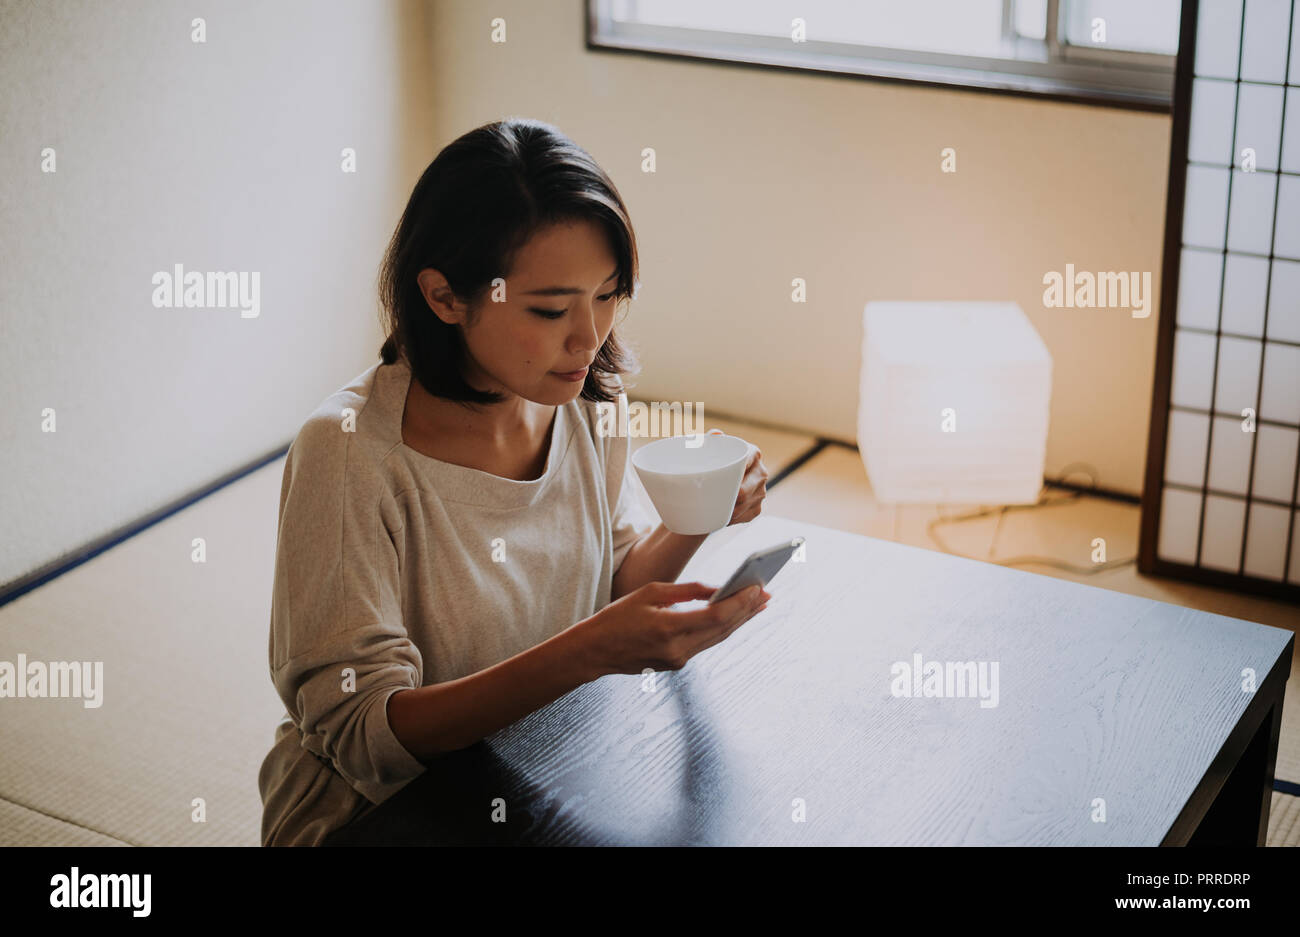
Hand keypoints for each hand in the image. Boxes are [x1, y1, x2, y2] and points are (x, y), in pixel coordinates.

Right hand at [579, 581, 771, 675]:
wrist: (595, 651)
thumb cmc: (618, 617)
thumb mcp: (650, 593)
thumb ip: (686, 591)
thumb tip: (716, 589)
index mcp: (668, 628)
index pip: (716, 616)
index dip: (740, 602)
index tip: (757, 588)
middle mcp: (677, 649)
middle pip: (723, 629)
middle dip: (747, 610)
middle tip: (767, 594)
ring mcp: (678, 660)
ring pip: (717, 638)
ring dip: (739, 621)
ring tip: (757, 605)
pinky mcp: (676, 664)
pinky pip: (705, 644)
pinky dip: (721, 629)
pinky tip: (732, 617)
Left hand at [703, 429, 767, 526]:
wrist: (712, 484)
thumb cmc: (710, 463)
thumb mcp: (708, 448)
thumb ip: (710, 439)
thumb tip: (716, 435)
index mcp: (753, 454)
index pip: (746, 463)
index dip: (732, 474)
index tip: (716, 480)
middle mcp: (761, 472)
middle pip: (744, 491)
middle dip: (727, 499)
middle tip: (708, 501)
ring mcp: (761, 492)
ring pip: (743, 507)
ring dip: (727, 511)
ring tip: (710, 509)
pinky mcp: (757, 509)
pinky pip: (744, 516)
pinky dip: (731, 518)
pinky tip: (719, 515)